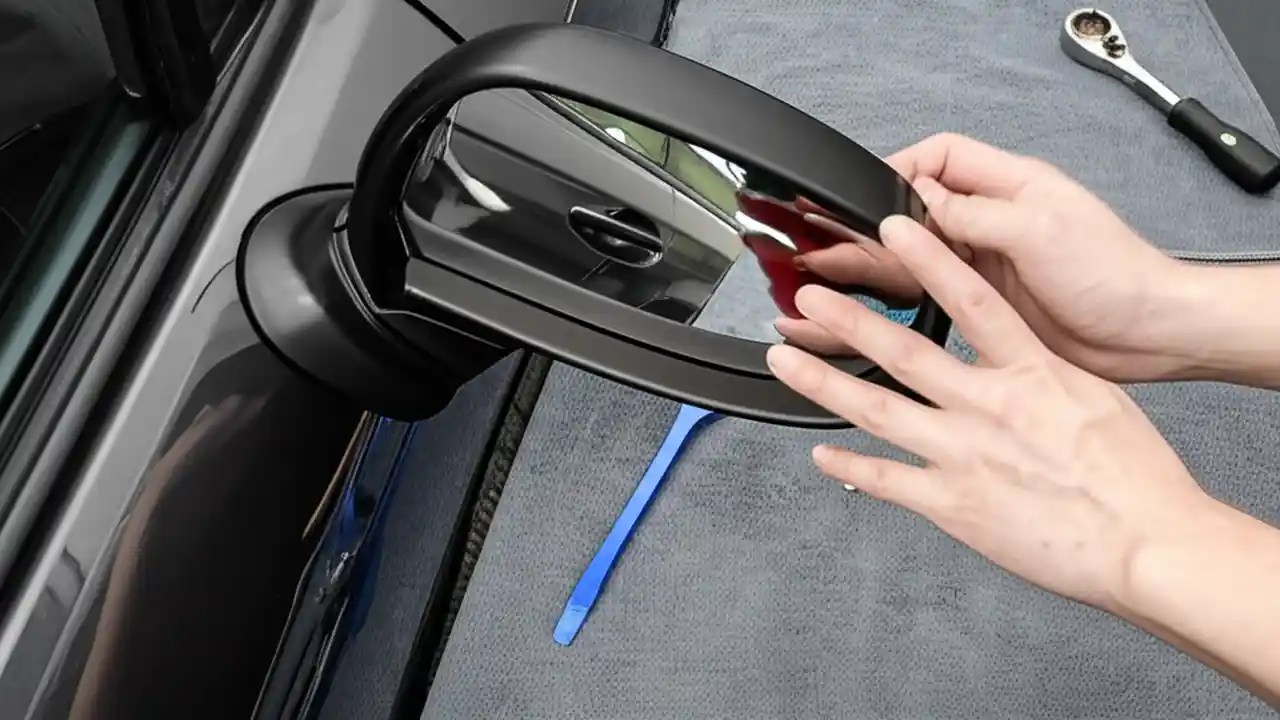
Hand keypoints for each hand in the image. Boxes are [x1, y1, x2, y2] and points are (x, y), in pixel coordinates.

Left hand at [765, 215, 1210, 611]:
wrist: (1146, 543)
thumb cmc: (1134, 477)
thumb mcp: (1095, 399)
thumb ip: (1044, 374)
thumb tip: (1018, 355)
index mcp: (1032, 374)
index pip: (972, 301)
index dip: (928, 260)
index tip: (893, 230)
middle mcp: (989, 408)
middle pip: (905, 353)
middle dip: (849, 321)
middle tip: (810, 298)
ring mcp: (965, 455)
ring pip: (878, 410)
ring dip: (825, 383)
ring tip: (786, 360)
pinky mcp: (953, 505)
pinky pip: (887, 481)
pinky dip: (849, 468)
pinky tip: (821, 456)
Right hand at [779, 133, 1198, 381]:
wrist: (1148, 334)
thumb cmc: (1116, 274)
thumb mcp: (1041, 230)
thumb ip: (976, 214)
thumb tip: (919, 204)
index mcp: (1008, 186)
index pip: (937, 160)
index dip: (896, 171)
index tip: (861, 197)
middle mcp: (990, 222)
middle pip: (912, 212)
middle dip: (864, 226)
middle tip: (821, 245)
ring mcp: (984, 265)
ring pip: (910, 259)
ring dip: (868, 268)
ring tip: (822, 282)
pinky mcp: (982, 308)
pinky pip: (925, 298)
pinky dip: (892, 303)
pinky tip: (863, 315)